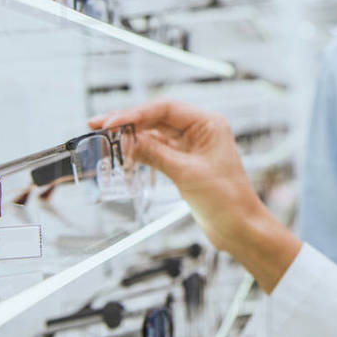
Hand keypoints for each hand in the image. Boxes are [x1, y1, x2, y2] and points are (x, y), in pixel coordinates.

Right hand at [90, 99, 300, 291]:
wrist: (238, 227)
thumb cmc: (227, 200)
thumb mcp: (186, 174)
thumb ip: (155, 154)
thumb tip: (126, 140)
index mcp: (209, 124)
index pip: (166, 108)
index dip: (136, 114)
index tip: (111, 122)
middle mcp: (201, 131)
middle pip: (157, 118)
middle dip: (128, 122)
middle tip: (98, 125)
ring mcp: (192, 146)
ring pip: (154, 134)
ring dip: (131, 137)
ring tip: (104, 139)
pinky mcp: (184, 162)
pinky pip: (157, 150)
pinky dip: (139, 152)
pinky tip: (123, 153)